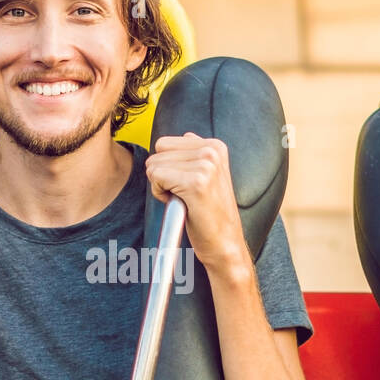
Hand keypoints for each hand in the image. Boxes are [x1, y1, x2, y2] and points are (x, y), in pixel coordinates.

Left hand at [146, 132, 250, 276]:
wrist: (224, 243)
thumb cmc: (211, 214)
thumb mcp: (209, 175)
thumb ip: (196, 153)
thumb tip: (186, 136)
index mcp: (215, 146)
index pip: (165, 143)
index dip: (168, 166)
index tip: (186, 184)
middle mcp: (212, 151)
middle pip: (157, 151)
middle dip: (162, 174)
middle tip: (184, 194)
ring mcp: (205, 165)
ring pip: (154, 165)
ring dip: (161, 185)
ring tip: (184, 200)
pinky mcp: (196, 183)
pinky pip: (156, 177)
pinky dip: (160, 194)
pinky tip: (180, 204)